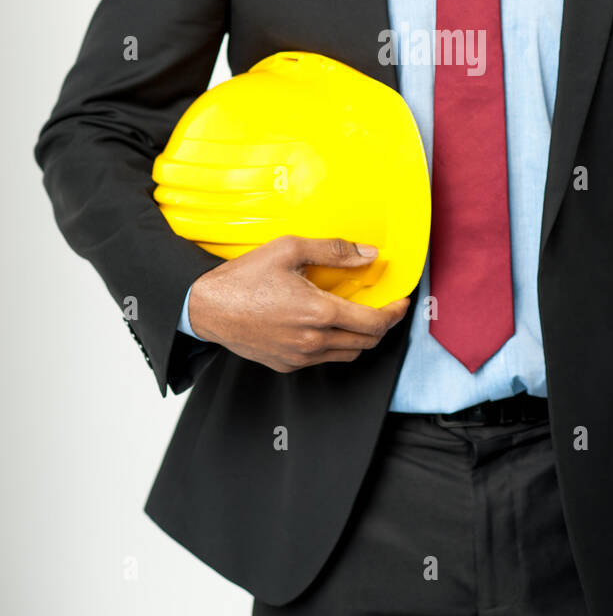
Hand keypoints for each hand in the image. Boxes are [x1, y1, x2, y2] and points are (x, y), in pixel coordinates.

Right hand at [187, 235, 409, 372]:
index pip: (374, 323)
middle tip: (384, 308)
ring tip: (358, 316)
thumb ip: (334, 250)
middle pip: (366, 342)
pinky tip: (327, 325)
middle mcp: (312, 340)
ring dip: (360, 337)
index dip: (394, 314)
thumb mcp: (289, 249)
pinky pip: (323, 359)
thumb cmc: (244, 277)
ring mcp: (299, 357)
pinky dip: (335, 345)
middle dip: (381, 326)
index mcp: (318, 312)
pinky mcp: (287, 365)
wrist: (207, 308)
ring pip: (347, 354)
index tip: (401, 303)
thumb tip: (368, 254)